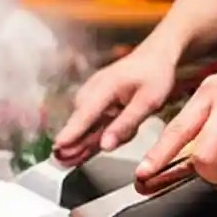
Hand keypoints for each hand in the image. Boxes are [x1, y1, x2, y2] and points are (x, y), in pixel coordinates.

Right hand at [55, 40, 180, 159]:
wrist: (155, 55)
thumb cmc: (154, 74)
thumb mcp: (148, 101)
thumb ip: (126, 124)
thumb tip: (106, 146)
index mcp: (105, 87)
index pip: (85, 114)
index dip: (72, 132)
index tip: (60, 144)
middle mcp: (93, 90)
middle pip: (80, 122)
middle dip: (72, 142)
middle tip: (61, 161)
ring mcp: (92, 95)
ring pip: (83, 123)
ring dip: (78, 141)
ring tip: (67, 160)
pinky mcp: (95, 101)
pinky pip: (89, 121)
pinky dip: (86, 135)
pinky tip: (81, 150)